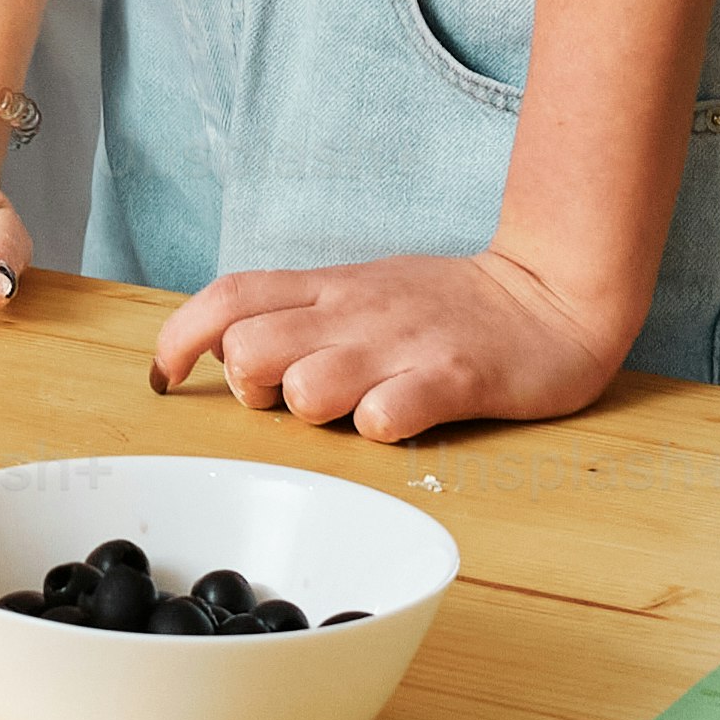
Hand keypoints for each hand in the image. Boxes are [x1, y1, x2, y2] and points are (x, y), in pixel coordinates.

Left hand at [157, 244, 635, 436]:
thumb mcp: (362, 291)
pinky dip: (377, 429)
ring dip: (312, 412)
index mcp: (329, 290)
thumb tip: (232, 344)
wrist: (553, 292)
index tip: (165, 376)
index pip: (227, 297)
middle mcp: (354, 313)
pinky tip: (398, 421)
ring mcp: (402, 345)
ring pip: (306, 388)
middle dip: (249, 388)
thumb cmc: (448, 303)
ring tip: (351, 409)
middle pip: (250, 349)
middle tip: (288, 401)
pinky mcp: (453, 378)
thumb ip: (301, 315)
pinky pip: (386, 415)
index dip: (180, 337)